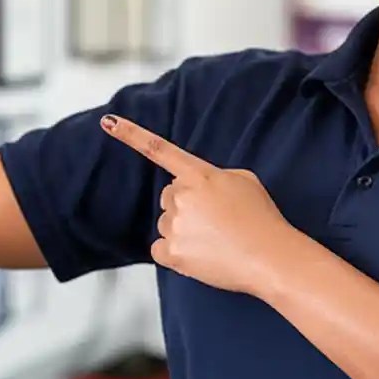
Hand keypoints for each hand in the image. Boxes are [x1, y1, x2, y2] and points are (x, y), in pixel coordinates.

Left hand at [100, 113, 301, 297]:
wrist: (271, 257)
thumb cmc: (262, 219)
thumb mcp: (245, 181)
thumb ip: (214, 176)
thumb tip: (201, 188)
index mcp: (200, 175)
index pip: (160, 149)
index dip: (131, 134)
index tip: (108, 121)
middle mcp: (182, 196)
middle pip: (169, 196)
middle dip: (186, 205)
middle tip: (216, 220)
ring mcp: (176, 225)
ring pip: (167, 224)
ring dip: (184, 230)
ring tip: (216, 240)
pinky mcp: (173, 253)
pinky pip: (160, 249)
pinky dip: (175, 253)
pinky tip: (200, 254)